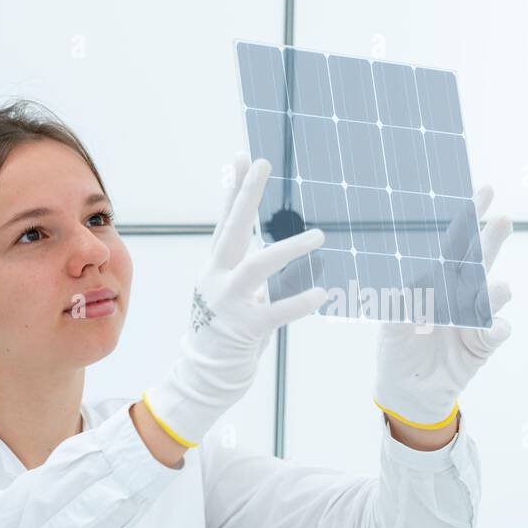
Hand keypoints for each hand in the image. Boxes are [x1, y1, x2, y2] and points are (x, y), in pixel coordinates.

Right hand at [143, 154, 326, 446]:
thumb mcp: (228, 285)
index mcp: (216, 265)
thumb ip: (242, 260)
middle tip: (262, 163)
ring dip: (289, 250)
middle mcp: (217, 277)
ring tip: (320, 236)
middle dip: (246, 195)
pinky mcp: (245, 328)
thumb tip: (256, 232)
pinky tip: (322, 293)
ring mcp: (229, 302)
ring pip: (257, 267)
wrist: (205, 370)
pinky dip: (299, 302)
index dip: (234, 188)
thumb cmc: (225, 324)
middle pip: (232, 228)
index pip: (226, 219)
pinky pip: (276, 312)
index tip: (243, 157)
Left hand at [373, 184, 513, 428]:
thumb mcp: (392, 326)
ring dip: (494, 291)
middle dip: (491, 240)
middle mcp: (460, 295)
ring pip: (490, 297)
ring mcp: (474, 318)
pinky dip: (498, 327)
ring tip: (498, 289)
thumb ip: (403, 304)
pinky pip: (497, 332)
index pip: (455, 245)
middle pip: (479, 262)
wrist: (408, 392)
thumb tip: (415, 282)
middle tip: (504, 220)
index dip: (469, 217)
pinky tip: (495, 326)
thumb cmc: (397, 351)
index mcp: (437, 282)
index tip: (487, 191)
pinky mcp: (483, 344)